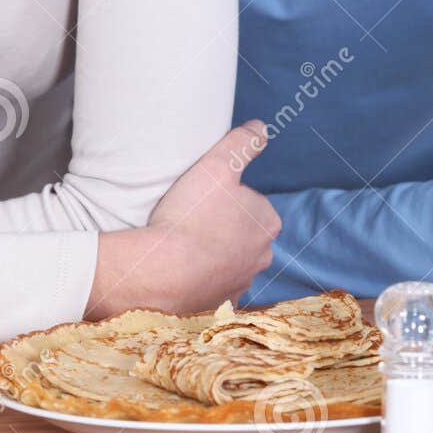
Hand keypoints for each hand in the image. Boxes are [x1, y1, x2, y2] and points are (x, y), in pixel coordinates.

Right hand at [85, 121, 279, 319]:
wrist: (164, 272)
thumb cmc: (192, 214)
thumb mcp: (218, 165)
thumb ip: (242, 143)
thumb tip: (260, 127)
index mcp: (268, 221)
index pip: (250, 202)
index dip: (224, 197)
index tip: (202, 198)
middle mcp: (262, 256)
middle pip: (241, 233)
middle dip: (221, 227)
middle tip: (190, 219)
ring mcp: (241, 283)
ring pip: (228, 261)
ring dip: (211, 254)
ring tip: (181, 245)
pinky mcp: (220, 305)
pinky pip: (212, 286)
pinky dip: (200, 279)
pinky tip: (181, 270)